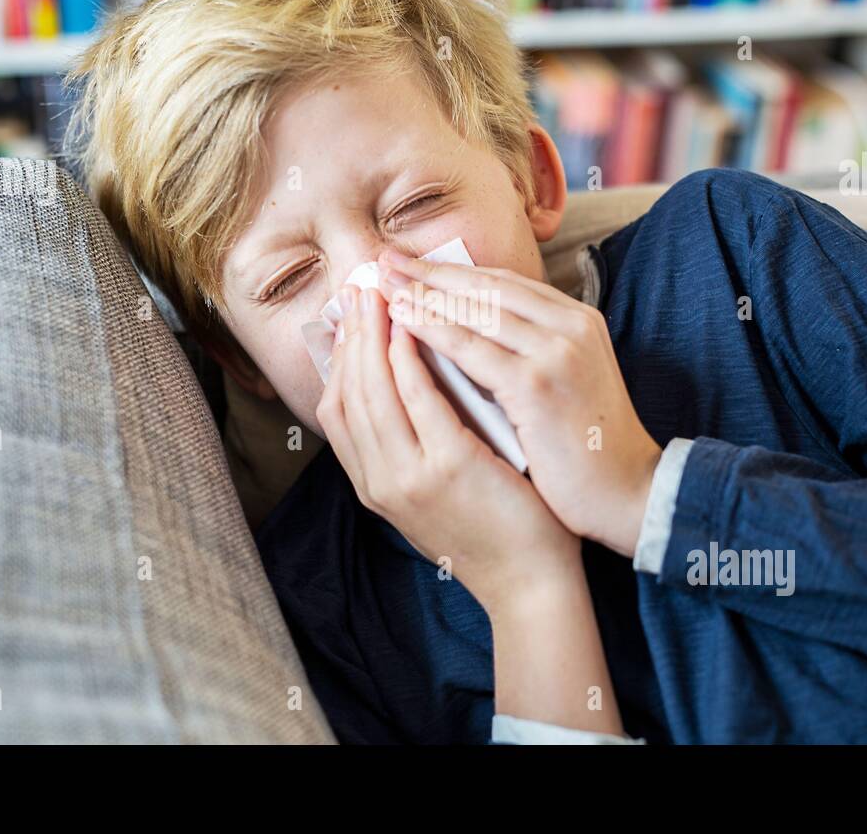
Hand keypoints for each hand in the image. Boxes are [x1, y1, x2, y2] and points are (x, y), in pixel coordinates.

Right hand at [315, 283, 583, 614]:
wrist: (528, 583)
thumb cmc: (493, 527)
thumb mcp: (437, 485)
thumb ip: (416, 440)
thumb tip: (408, 379)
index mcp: (374, 484)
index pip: (337, 406)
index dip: (341, 354)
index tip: (352, 313)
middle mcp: (378, 480)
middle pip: (347, 389)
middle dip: (352, 331)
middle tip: (361, 284)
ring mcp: (407, 476)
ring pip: (371, 388)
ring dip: (373, 333)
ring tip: (381, 291)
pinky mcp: (444, 468)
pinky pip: (416, 400)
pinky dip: (408, 359)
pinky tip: (413, 327)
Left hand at [376, 250, 661, 559]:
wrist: (628, 493)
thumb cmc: (586, 447)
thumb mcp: (564, 380)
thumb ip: (527, 351)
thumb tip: (469, 331)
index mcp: (576, 320)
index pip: (502, 282)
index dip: (452, 272)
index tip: (410, 266)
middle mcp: (570, 325)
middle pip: (486, 286)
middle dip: (429, 273)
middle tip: (383, 262)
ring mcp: (556, 351)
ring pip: (476, 310)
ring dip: (423, 295)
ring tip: (381, 288)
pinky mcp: (538, 384)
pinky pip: (473, 349)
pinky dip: (433, 331)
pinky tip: (402, 323)